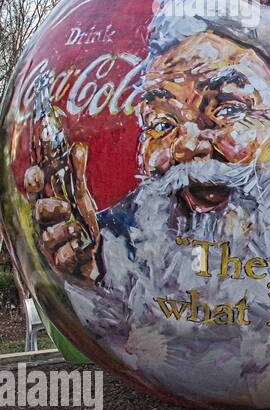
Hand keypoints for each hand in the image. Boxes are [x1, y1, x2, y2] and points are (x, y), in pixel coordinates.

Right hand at [23, 142, 99, 280]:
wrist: (95, 258)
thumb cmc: (81, 225)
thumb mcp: (82, 198)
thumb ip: (77, 174)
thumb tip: (77, 146)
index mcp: (50, 205)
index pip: (37, 190)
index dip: (34, 181)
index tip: (37, 172)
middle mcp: (47, 225)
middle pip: (39, 212)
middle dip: (49, 207)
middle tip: (65, 207)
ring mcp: (53, 245)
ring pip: (48, 237)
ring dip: (62, 231)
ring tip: (77, 229)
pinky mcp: (63, 264)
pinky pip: (62, 259)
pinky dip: (70, 253)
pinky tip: (80, 249)